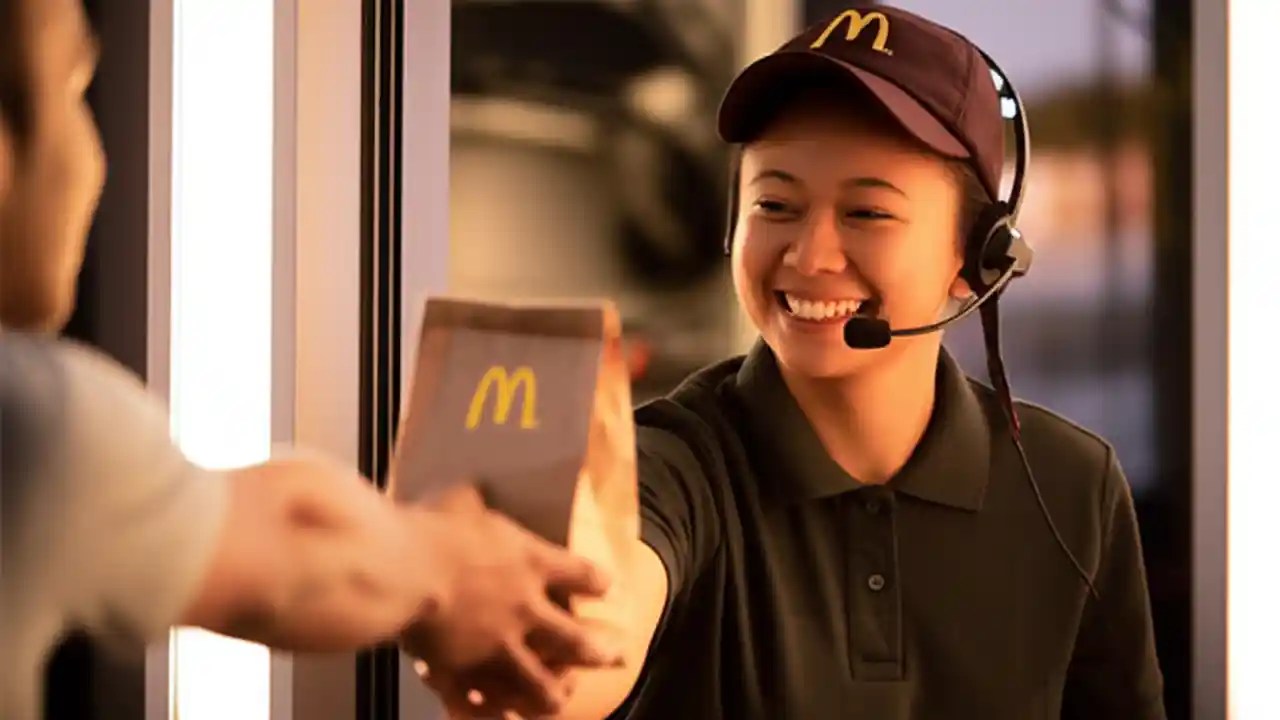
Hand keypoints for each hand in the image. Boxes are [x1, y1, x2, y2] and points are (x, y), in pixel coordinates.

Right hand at [401, 485, 623, 716]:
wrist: (401, 571)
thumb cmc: (432, 528)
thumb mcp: (462, 501)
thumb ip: (475, 502)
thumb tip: (473, 489)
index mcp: (531, 562)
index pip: (581, 574)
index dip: (596, 582)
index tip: (606, 587)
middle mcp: (526, 609)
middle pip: (575, 640)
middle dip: (598, 651)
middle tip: (613, 657)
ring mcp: (499, 647)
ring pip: (541, 683)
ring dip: (555, 693)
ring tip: (563, 698)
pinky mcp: (465, 672)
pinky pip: (489, 704)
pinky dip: (497, 713)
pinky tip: (503, 718)